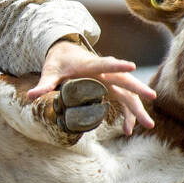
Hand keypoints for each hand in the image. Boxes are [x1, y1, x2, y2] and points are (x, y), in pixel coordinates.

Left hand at [26, 40, 156, 134]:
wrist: (66, 52)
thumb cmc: (58, 62)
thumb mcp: (49, 72)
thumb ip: (44, 85)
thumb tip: (30, 96)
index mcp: (89, 65)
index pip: (105, 63)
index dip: (117, 64)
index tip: (132, 64)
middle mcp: (104, 71)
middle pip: (124, 80)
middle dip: (138, 89)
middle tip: (152, 97)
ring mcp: (110, 79)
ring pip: (128, 93)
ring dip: (138, 108)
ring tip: (149, 125)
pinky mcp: (111, 87)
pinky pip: (123, 101)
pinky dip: (127, 114)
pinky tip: (128, 130)